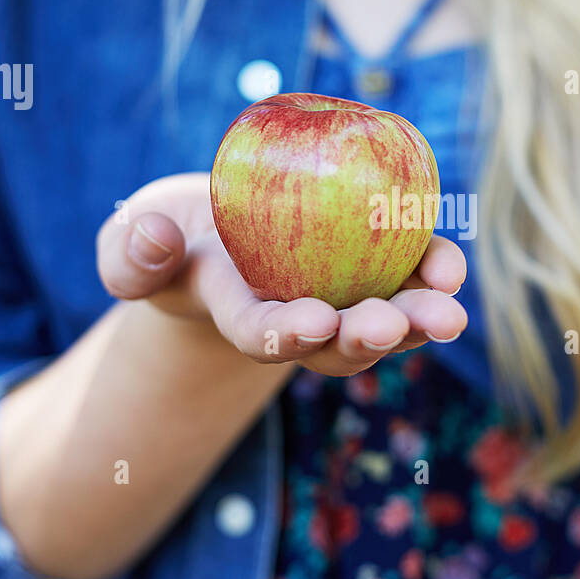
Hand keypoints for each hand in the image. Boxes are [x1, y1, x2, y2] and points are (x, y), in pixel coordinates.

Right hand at [96, 173, 467, 376]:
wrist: (221, 232)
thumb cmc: (172, 238)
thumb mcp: (130, 244)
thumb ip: (129, 252)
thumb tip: (153, 238)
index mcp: (241, 316)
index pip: (263, 334)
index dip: (287, 333)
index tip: (313, 321)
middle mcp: (300, 321)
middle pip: (338, 346)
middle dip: (366, 338)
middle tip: (391, 326)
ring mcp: (343, 301)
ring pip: (386, 324)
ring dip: (419, 321)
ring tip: (448, 312)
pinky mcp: (376, 271)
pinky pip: (409, 280)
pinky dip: (431, 274)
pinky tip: (449, 268)